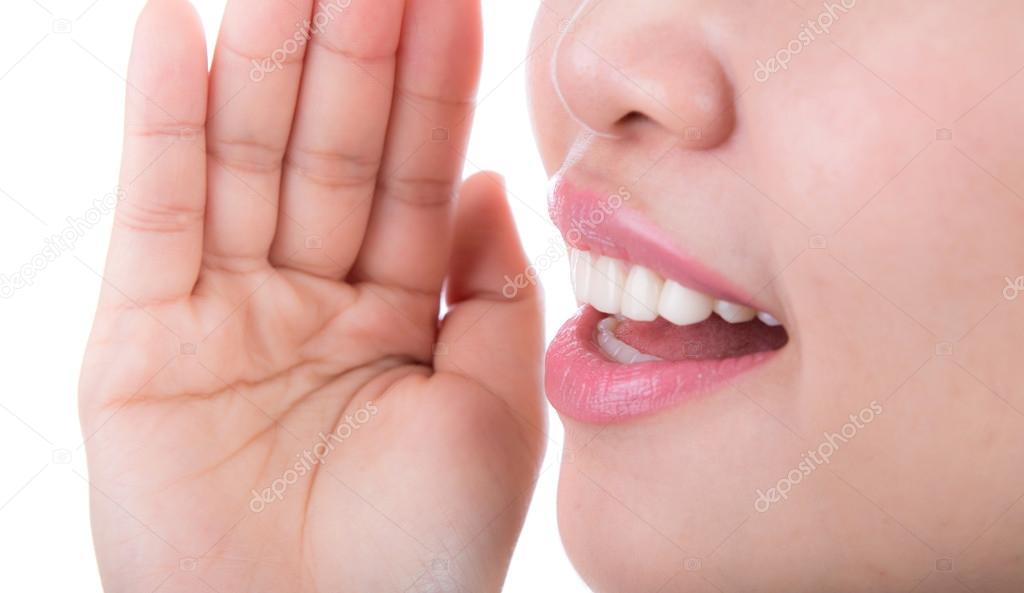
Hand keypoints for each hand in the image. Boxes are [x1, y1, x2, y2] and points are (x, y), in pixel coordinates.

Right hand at [79, 1, 544, 590]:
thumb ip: (489, 288)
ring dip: (265, 58)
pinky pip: (154, 209)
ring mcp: (226, 309)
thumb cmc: (421, 552)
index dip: (433, 82)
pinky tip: (176, 28)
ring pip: (247, 158)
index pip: (418, 172)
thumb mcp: (491, 406)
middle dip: (353, 47)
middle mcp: (310, 298)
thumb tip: (485, 181)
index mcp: (397, 314)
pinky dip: (162, 119)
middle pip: (333, 146)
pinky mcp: (141, 337)